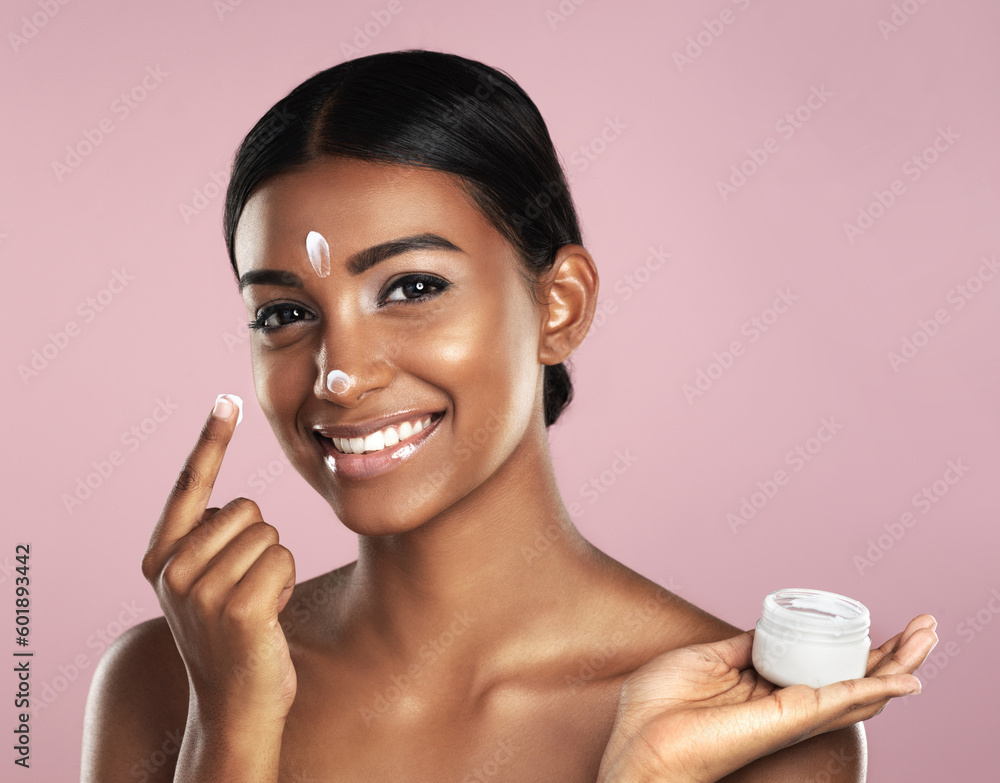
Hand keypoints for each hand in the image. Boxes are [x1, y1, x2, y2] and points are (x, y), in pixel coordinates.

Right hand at [141, 394, 296, 729]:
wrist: (236, 703)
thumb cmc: (233, 634)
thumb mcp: (207, 583)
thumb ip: (210, 543)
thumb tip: (239, 506)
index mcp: (160, 558)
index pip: (190, 486)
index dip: (211, 440)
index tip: (228, 399)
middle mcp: (172, 571)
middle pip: (248, 509)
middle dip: (260, 543)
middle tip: (245, 588)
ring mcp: (200, 592)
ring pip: (270, 535)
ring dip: (275, 567)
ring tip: (255, 604)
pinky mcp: (237, 609)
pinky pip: (283, 559)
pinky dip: (285, 583)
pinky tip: (267, 617)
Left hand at [597, 615, 937, 782]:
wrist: (637, 743)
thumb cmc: (660, 708)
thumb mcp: (705, 659)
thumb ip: (742, 646)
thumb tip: (766, 627)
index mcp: (765, 688)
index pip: (825, 667)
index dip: (857, 648)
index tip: (879, 624)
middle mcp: (785, 704)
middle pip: (853, 679)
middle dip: (893, 654)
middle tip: (926, 625)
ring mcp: (789, 714)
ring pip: (859, 691)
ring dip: (898, 664)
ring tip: (929, 635)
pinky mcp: (786, 719)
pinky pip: (838, 701)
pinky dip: (874, 690)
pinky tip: (905, 678)